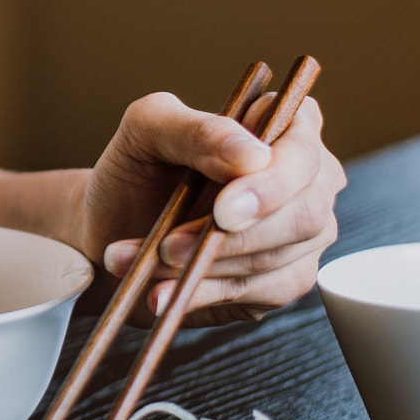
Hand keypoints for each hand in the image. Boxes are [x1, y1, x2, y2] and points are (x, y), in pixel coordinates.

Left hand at [76, 90, 344, 326]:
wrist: (113, 228)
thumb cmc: (136, 169)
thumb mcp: (147, 130)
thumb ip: (197, 130)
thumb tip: (252, 155)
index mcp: (286, 127)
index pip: (304, 151)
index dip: (272, 184)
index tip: (224, 212)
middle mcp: (307, 179)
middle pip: (304, 214)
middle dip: (233, 239)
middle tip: (169, 246)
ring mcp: (303, 232)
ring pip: (275, 259)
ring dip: (202, 265)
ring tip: (150, 260)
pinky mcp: (284, 278)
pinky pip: (256, 292)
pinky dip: (201, 293)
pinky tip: (161, 291)